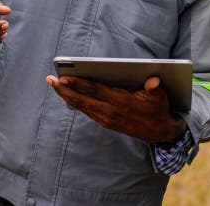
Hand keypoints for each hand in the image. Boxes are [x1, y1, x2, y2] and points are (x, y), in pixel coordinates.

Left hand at [46, 75, 187, 143]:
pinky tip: (68, 95)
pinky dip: (76, 102)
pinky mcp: (107, 122)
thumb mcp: (160, 97)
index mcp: (121, 102)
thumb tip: (154, 79)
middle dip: (65, 90)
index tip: (64, 77)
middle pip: (82, 100)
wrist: (160, 132)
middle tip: (50, 80)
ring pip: (82, 106)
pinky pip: (87, 111)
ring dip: (67, 96)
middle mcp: (110, 112)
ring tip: (55, 85)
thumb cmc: (158, 109)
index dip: (78, 84)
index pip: (95, 91)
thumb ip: (154, 87)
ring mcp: (107, 119)